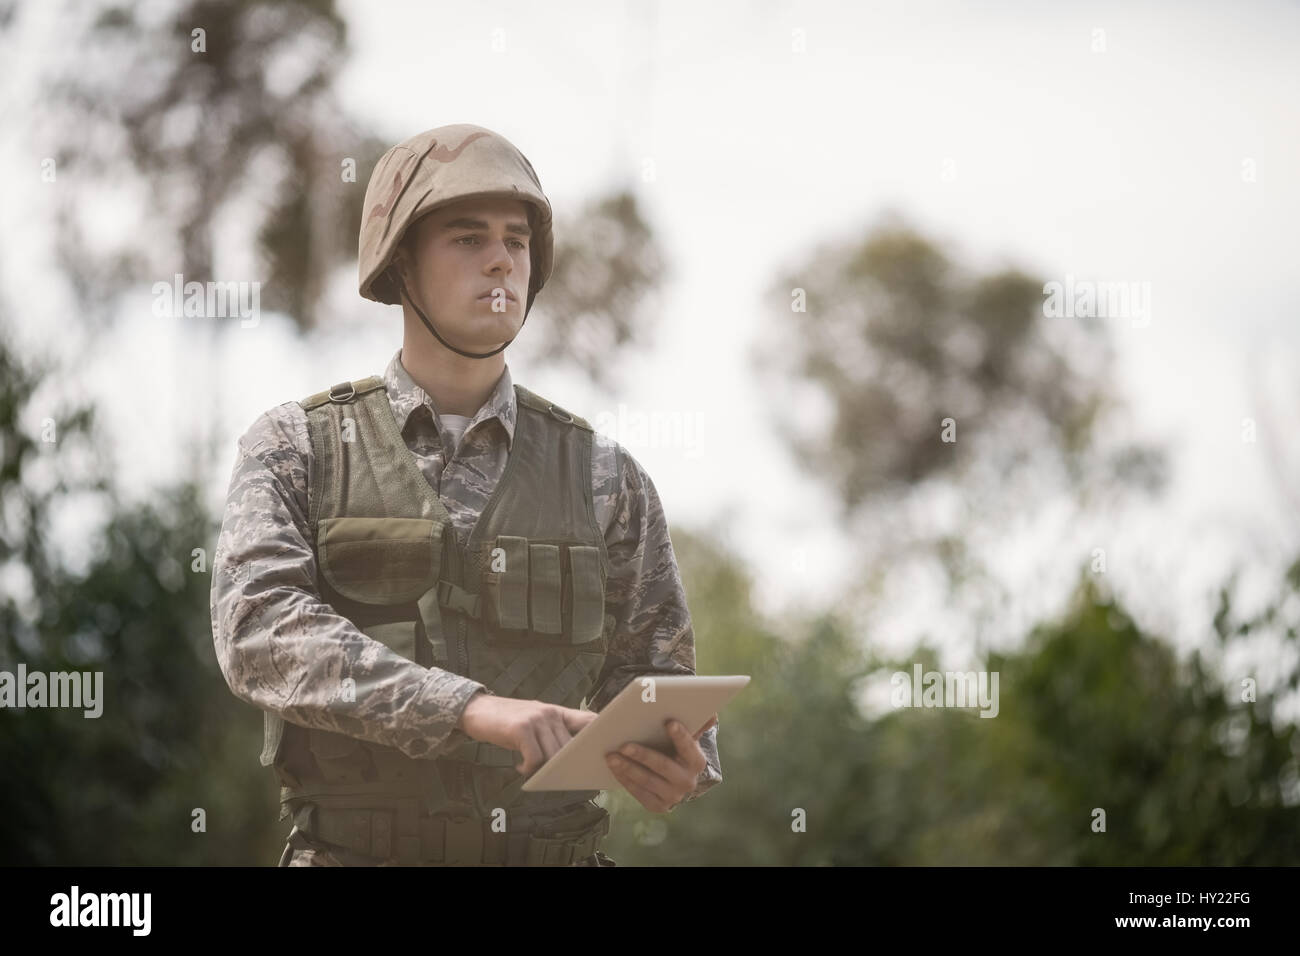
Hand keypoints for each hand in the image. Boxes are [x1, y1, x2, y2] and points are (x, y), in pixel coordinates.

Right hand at [457, 692, 597, 775]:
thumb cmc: (509, 722)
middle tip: (554, 776)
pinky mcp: (521, 728)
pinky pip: (534, 758)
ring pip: (554, 755)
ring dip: (544, 769)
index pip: (589, 721)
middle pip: (569, 747)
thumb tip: (574, 757)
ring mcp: (536, 719)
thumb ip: (554, 733)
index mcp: (557, 712)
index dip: (600, 736)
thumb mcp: (536, 722)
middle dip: (565, 765)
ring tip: (531, 770)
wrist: (477, 710)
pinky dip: (528, 769)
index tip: (606, 752)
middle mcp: (550, 713)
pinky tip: (519, 768)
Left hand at [605, 715, 716, 812]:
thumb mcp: (685, 738)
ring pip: (647, 781)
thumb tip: (712, 714)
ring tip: (611, 755)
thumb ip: (695, 725)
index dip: (680, 736)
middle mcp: (688, 782)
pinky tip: (613, 767)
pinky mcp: (657, 806)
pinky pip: (638, 792)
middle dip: (643, 755)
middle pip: (664, 766)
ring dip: (627, 768)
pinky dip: (624, 779)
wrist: (670, 780)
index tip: (669, 722)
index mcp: (697, 762)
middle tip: (624, 744)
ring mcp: (673, 796)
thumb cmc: (674, 750)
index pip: (689, 748)